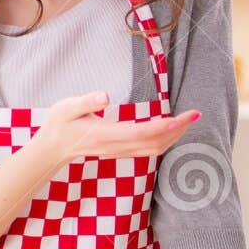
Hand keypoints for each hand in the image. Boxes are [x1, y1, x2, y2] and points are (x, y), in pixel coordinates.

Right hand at [33, 91, 200, 163]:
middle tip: (195, 114)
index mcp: (106, 135)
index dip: (165, 126)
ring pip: (154, 149)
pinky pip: (149, 151)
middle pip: (155, 143)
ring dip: (174, 137)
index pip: (142, 132)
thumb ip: (85, 101)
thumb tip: (104, 96)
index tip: (182, 116)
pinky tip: (173, 130)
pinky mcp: (122, 152)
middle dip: (177, 130)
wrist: (53, 148)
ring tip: (189, 121)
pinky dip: (165, 141)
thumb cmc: (60, 124)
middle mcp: (117, 147)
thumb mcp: (66, 107)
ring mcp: (120, 152)